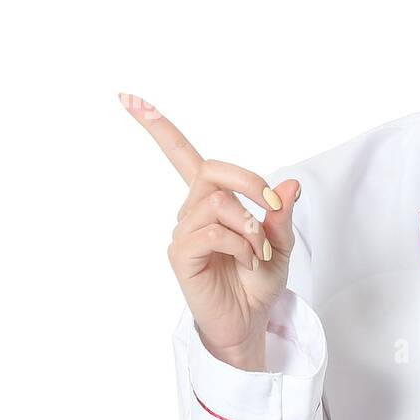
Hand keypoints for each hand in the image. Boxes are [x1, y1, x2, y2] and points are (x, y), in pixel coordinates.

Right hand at [119, 92, 300, 369]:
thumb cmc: (259, 282)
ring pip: (217, 204)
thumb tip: (289, 184)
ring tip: (259, 252)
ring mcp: (184, 233)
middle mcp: (192, 212)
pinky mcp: (181, 255)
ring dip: (249, 226)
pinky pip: (212, 233)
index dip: (158, 127)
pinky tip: (247, 262)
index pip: (182, 156)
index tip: (129, 97)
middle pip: (212, 171)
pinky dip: (241, 245)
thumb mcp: (280, 244)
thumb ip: (280, 214)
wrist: (250, 321)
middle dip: (250, 182)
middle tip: (271, 207)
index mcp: (212, 201)